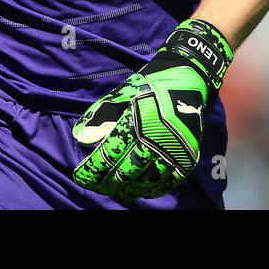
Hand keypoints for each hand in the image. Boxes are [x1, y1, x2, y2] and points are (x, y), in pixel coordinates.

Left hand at [72, 18, 231, 201]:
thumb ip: (99, 116)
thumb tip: (80, 139)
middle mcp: (154, 139)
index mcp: (134, 122)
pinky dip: (153, 190)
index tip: (80, 178)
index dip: (91, 171)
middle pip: (125, 174)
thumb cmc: (149, 87)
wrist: (187, 77)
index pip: (107, 156)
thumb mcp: (121, 94)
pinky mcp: (188, 156)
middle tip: (98, 187)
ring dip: (128, 191)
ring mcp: (173, 150)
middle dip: (107, 184)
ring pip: (146, 182)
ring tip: (118, 191)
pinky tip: (143, 190)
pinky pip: (168, 182)